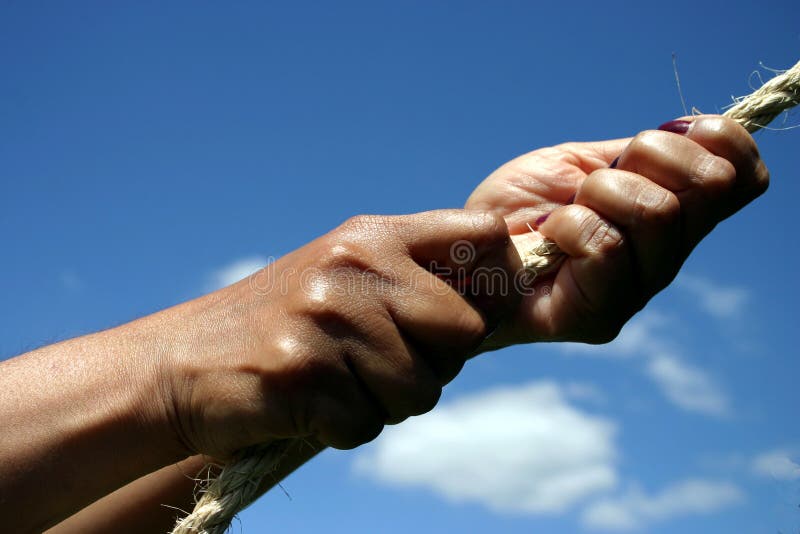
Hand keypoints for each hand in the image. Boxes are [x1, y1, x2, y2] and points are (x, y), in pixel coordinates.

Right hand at [151, 210, 521, 457]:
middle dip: (437, 365)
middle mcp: (355, 267)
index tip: (481, 313)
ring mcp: (327, 318)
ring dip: (386, 405)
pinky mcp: (301, 374)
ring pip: (420, 391)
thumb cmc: (282, 323)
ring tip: (339, 384)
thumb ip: (412, 281)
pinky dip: (345, 428)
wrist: (183, 363)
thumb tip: (496, 307)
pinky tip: (309, 406)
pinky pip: (367, 424)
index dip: (501, 279)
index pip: (479, 236)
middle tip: (387, 367)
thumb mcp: (344, 277)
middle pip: (464, 332)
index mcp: (372, 237)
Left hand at [466, 115, 768, 348]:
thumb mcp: (584, 164)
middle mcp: (667, 260)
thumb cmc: (522, 209)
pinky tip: (550, 237)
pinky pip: (606, 244)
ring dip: (600, 192)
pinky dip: (570, 224)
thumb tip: (702, 132)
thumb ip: (643, 156)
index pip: (745, 180)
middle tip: (596, 179)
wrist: (468, 249)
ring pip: (658, 212)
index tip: (669, 133)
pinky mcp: (599, 318)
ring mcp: (637, 292)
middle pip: (707, 188)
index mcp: (674, 220)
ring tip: (566, 211)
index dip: (722, 143)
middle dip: (645, 157)